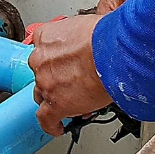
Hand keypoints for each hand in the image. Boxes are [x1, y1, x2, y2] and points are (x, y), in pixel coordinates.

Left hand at [28, 15, 111, 135]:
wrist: (113, 53)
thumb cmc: (107, 36)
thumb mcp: (87, 25)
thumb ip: (79, 37)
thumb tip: (91, 43)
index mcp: (46, 36)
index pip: (43, 50)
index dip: (54, 61)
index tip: (63, 66)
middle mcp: (41, 59)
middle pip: (41, 73)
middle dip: (55, 80)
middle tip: (72, 84)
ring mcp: (45, 82)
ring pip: (43, 94)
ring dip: (55, 99)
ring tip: (70, 103)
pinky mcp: (55, 103)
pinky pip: (46, 118)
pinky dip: (51, 124)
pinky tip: (57, 127)